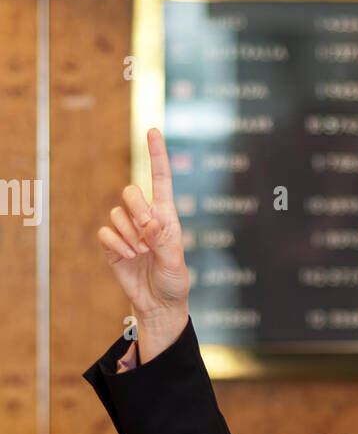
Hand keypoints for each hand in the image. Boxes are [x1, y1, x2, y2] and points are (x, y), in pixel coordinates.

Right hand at [97, 127, 190, 319]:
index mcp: (167, 216)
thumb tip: (150, 221)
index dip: (156, 155)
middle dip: (136, 209)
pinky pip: (106, 232)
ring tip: (141, 254)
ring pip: (117, 213)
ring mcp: (128, 230)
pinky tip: (128, 257)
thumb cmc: (173, 281)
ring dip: (129, 235)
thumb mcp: (175, 262)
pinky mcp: (113, 244)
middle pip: (131, 192)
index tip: (152, 130)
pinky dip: (116, 245)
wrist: (158, 304)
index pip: (161, 179)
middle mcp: (146, 218)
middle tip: (147, 233)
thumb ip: (163, 241)